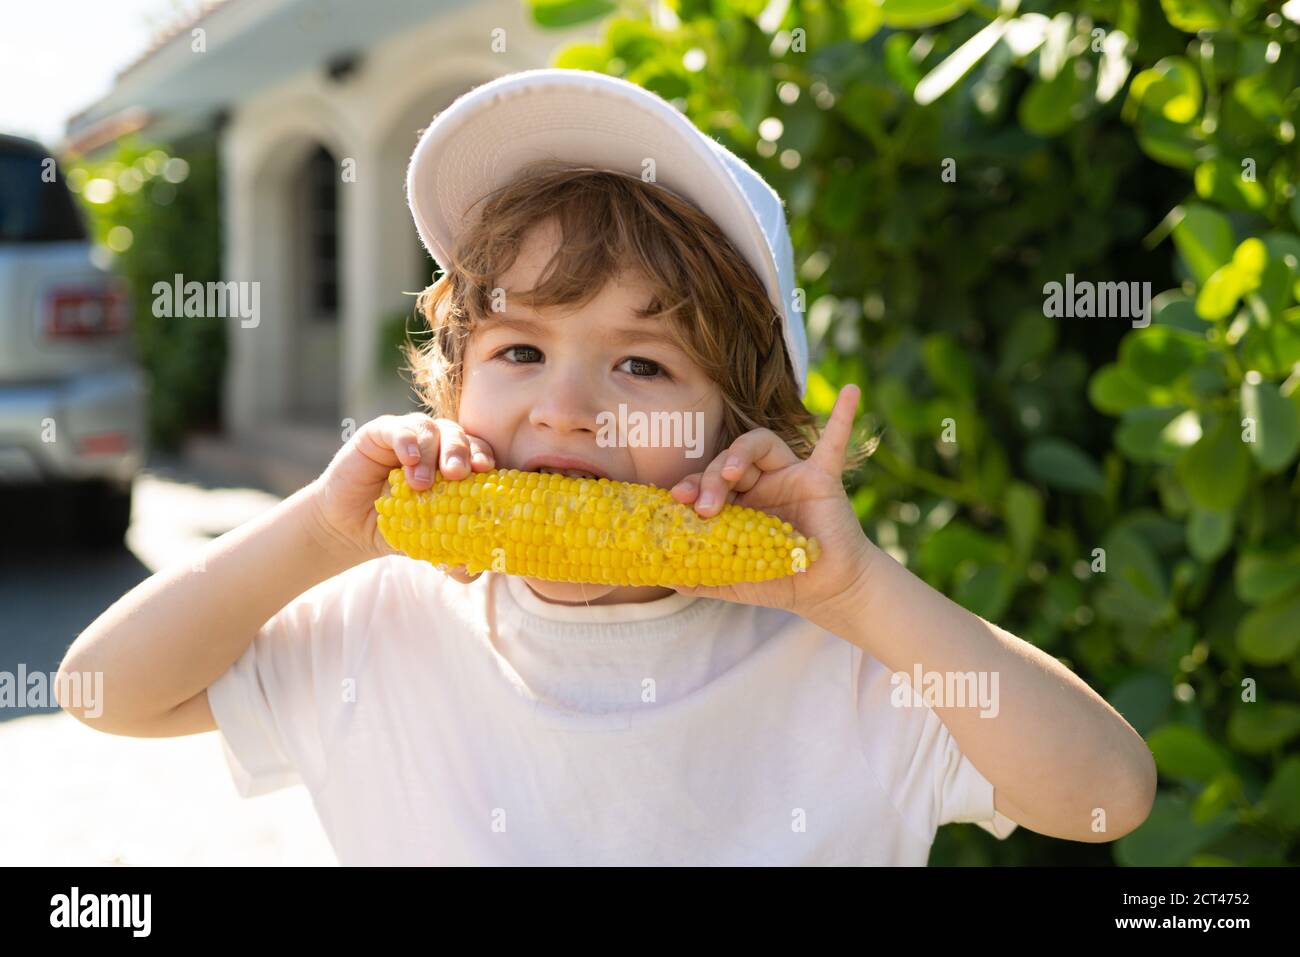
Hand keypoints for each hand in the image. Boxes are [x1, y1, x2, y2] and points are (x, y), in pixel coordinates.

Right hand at [308, 412, 495, 581]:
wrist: (349, 528)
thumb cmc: (395, 530)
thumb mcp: (425, 544)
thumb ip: (450, 555)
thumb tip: (470, 574)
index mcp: (454, 465)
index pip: (478, 452)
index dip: (484, 457)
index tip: (486, 471)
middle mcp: (435, 445)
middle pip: (458, 436)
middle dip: (462, 452)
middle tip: (458, 474)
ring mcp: (408, 436)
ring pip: (429, 430)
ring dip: (431, 455)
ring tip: (421, 484)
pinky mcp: (379, 434)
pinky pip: (398, 429)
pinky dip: (407, 441)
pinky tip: (409, 461)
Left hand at [667, 384, 877, 628]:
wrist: (828, 590)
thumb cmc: (782, 580)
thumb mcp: (734, 580)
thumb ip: (703, 577)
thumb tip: (666, 578)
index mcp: (738, 500)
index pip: (707, 481)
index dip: (692, 485)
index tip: (678, 498)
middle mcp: (762, 481)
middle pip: (728, 460)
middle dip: (712, 479)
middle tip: (707, 507)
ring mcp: (792, 475)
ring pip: (761, 442)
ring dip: (740, 452)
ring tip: (731, 474)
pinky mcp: (823, 479)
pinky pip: (833, 444)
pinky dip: (841, 418)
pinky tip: (850, 393)